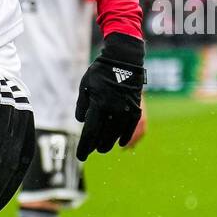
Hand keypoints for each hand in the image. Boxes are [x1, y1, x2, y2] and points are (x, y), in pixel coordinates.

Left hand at [75, 33, 145, 159]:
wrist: (124, 60)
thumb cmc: (100, 72)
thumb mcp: (85, 87)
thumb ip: (82, 107)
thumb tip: (83, 123)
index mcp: (99, 105)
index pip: (90, 133)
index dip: (85, 147)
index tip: (81, 157)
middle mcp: (114, 110)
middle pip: (103, 137)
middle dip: (95, 146)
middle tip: (90, 151)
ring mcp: (126, 110)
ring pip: (116, 135)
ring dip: (108, 144)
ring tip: (102, 148)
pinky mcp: (136, 109)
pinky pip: (130, 128)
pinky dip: (124, 137)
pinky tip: (120, 144)